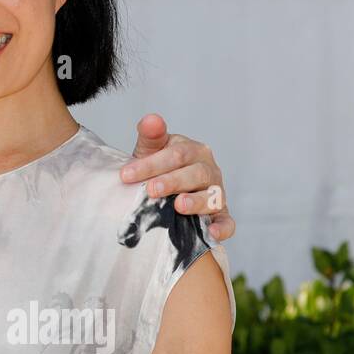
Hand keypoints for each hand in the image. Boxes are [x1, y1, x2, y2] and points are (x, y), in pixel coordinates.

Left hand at [119, 113, 234, 241]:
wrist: (164, 191)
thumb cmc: (157, 168)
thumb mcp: (151, 150)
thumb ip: (151, 136)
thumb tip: (151, 119)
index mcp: (193, 150)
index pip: (175, 154)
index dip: (151, 164)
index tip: (126, 174)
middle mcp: (208, 169)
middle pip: (194, 174)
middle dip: (172, 181)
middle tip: (150, 190)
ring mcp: (216, 192)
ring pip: (212, 196)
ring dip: (196, 202)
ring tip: (178, 206)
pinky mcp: (221, 214)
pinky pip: (227, 221)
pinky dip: (222, 228)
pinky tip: (211, 234)